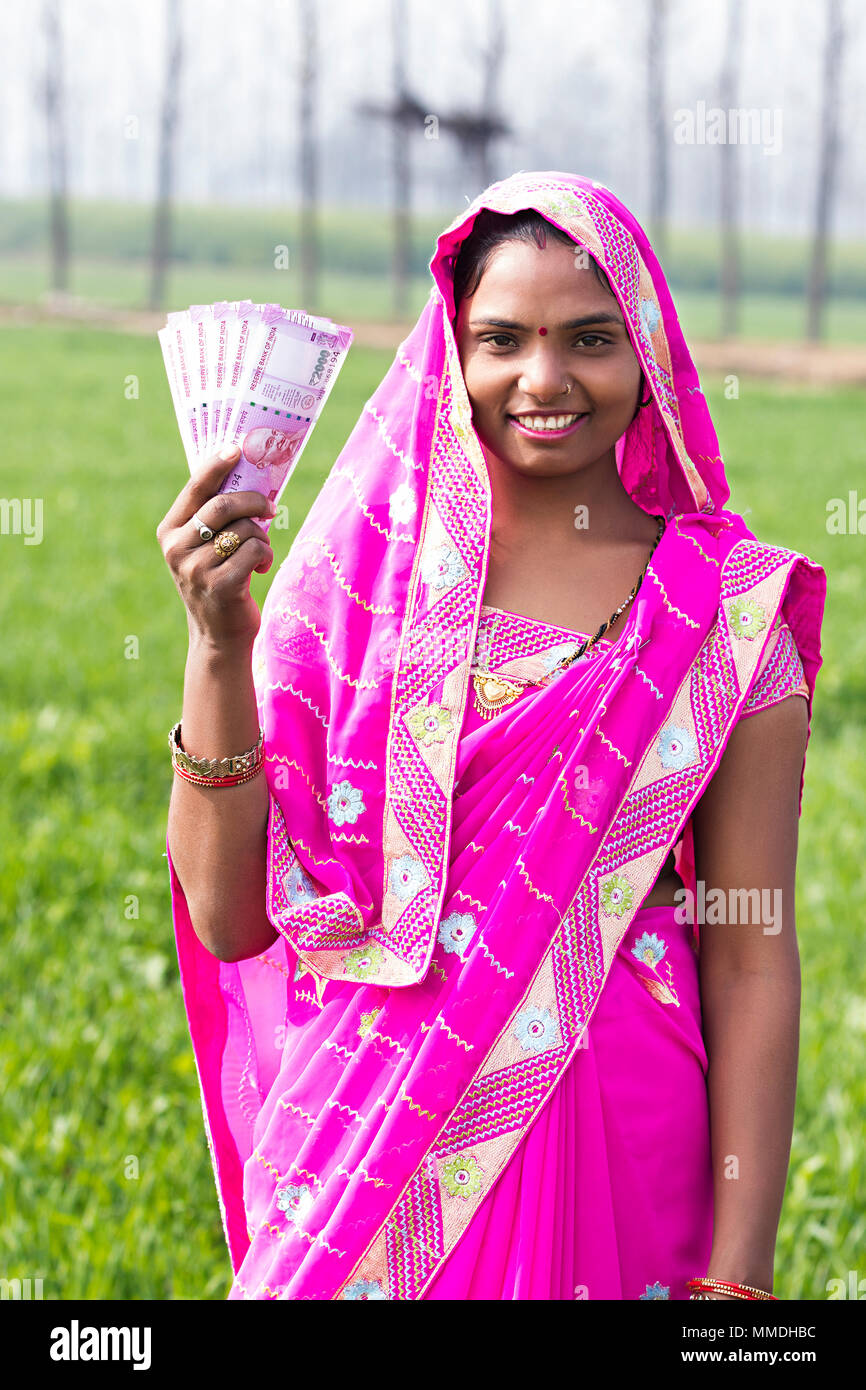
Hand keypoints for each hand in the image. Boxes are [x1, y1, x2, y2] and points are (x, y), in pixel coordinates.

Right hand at [156, 444, 274, 651]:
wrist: (218, 636)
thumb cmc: (218, 582)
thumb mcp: (203, 550)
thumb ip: (212, 519)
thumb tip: (244, 475)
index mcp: (169, 532)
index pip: (195, 489)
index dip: (216, 465)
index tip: (236, 448)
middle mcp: (177, 548)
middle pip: (224, 505)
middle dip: (254, 502)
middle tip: (270, 508)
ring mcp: (196, 568)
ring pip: (244, 529)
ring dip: (261, 538)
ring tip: (259, 554)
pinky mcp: (221, 585)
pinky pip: (255, 550)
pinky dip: (265, 555)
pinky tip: (259, 569)